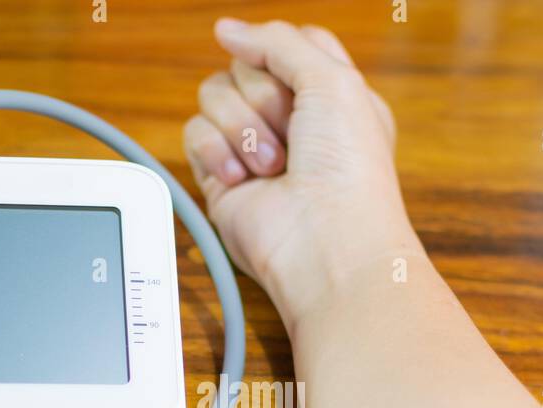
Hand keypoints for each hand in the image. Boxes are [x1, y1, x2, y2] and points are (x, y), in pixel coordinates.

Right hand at [183, 18, 419, 334]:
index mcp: (330, 97)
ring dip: (242, 125)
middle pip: (246, 66)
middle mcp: (292, 122)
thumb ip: (277, 42)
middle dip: (264, 96)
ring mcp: (253, 149)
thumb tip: (226, 29)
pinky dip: (217, 151)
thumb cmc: (348, 170)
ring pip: (214, 94)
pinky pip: (194, 132)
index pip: (290, 46)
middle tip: (291, 131)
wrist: (326, 242)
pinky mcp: (222, 178)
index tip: (292, 78)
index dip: (282, 53)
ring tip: (272, 164)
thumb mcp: (332, 78)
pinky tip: (243, 178)